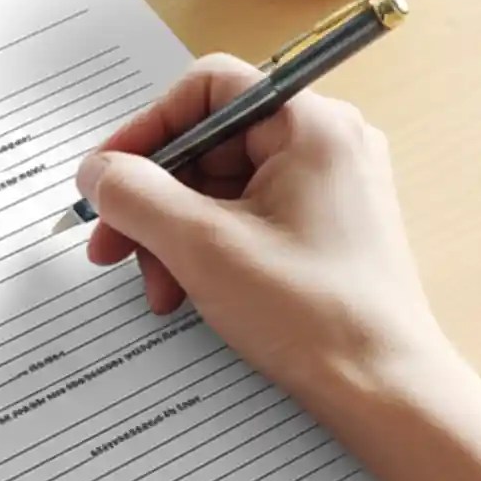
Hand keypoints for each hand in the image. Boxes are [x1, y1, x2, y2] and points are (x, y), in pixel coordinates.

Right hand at [77, 53, 448, 404]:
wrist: (384, 391)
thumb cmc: (313, 316)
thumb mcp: (201, 247)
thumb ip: (136, 196)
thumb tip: (96, 171)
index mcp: (310, 125)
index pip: (207, 88)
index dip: (147, 128)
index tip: (108, 175)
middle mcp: (324, 144)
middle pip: (207, 144)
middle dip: (153, 198)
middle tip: (113, 244)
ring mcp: (326, 187)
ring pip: (219, 187)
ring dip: (172, 233)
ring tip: (156, 286)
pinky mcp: (321, 228)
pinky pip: (243, 217)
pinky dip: (204, 249)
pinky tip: (183, 291)